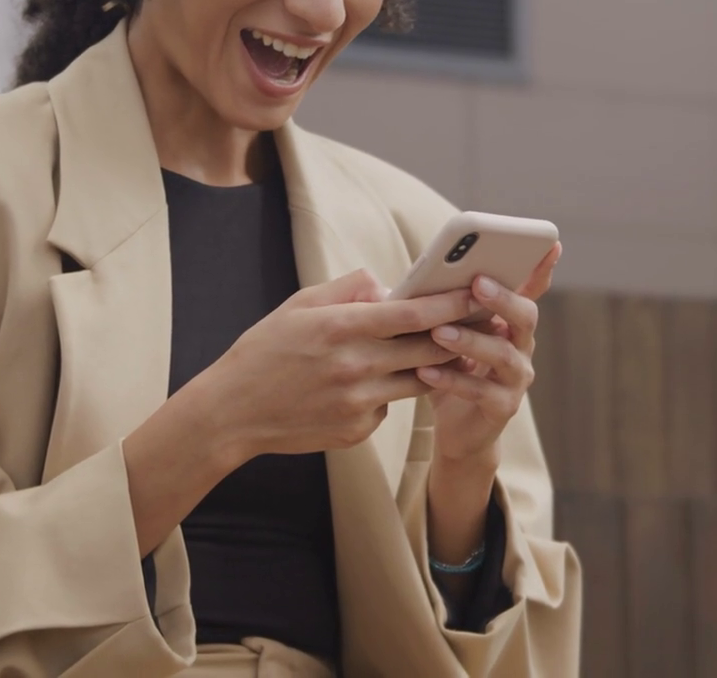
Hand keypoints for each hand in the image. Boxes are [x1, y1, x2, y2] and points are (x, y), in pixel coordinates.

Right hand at [195, 268, 476, 462]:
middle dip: (459, 333)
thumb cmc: (264, 351)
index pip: (413, 314)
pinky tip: (374, 383)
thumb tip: (386, 286)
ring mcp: (358, 403)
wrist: (232, 412)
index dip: (451, 303)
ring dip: (433, 364)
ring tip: (448, 348)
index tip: (477, 292)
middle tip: (484, 319)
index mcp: (341, 328)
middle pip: (427, 349)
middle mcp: (355, 367)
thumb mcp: (299, 305)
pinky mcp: (357, 430)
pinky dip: (390, 391)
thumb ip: (347, 289)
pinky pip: (389, 405)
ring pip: (417, 380)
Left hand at [418, 243, 560, 572]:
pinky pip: (481, 392)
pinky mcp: (503, 408)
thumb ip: (434, 305)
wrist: (455, 430)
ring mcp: (516, 379)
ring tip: (439, 332)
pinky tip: (425, 373)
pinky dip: (452, 381)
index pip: (531, 290)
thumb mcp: (441, 332)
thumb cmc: (447, 369)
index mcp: (509, 322)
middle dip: (503, 298)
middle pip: (525, 317)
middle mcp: (521, 347)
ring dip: (471, 341)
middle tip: (477, 282)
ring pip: (504, 355)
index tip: (551, 243)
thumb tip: (392, 274)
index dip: (542, 268)